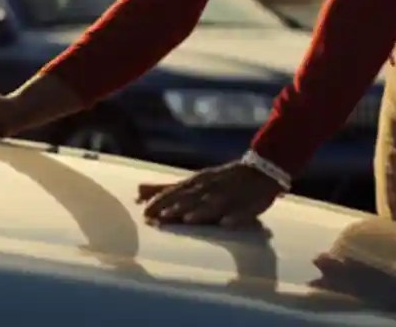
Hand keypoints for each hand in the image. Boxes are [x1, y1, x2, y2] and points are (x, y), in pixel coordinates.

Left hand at [138, 162, 283, 228]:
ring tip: (188, 220)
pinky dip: (234, 218)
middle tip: (161, 218)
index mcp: (196, 183)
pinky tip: (226, 224)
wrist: (259, 171)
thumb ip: (166, 188)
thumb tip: (137, 192)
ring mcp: (229, 196)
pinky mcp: (249, 205)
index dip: (160, 201)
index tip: (143, 211)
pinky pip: (241, 212)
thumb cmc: (219, 180)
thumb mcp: (190, 182)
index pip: (174, 192)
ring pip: (214, 204)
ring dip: (201, 212)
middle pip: (191, 198)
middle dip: (176, 207)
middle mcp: (210, 188)